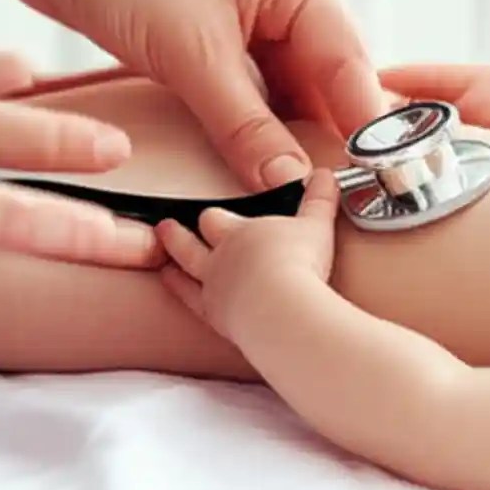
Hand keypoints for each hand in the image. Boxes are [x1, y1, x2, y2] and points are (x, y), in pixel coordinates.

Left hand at [1, 0, 386, 191]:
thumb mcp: (190, 55)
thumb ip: (244, 125)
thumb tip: (290, 182)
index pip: (348, 59)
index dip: (362, 120)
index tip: (375, 175)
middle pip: (327, 76)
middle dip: (328, 131)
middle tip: (339, 191)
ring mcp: (255, 13)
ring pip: (291, 89)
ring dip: (290, 133)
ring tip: (301, 188)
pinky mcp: (223, 34)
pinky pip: (257, 90)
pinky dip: (258, 125)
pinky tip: (261, 162)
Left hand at [155, 172, 339, 340]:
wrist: (281, 306)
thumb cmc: (296, 263)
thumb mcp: (315, 224)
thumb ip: (319, 198)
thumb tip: (326, 174)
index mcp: (240, 232)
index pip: (218, 219)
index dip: (213, 218)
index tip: (207, 215)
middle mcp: (220, 258)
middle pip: (193, 241)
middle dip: (180, 234)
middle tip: (165, 227)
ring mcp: (213, 287)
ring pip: (184, 270)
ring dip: (173, 263)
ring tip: (163, 264)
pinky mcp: (213, 315)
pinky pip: (188, 300)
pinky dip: (177, 290)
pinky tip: (170, 287)